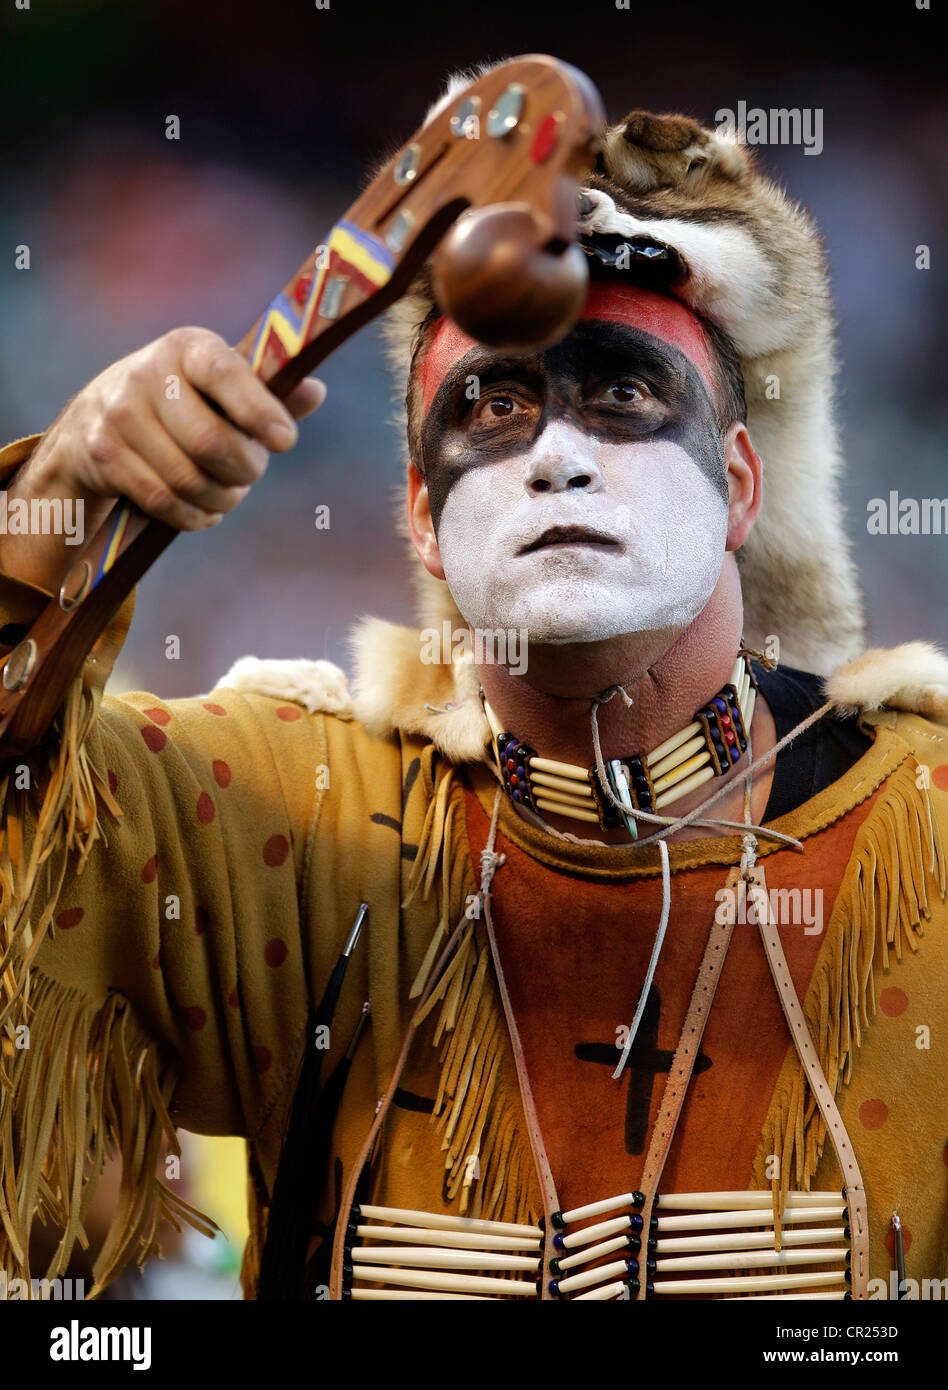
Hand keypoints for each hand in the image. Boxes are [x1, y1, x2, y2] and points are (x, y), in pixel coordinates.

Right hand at [31, 326, 325, 532]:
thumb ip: (266, 392)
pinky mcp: (103, 454)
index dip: (259, 410)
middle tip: (251, 472)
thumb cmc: (181, 404)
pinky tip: (202, 509)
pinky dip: (194, 516)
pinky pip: (164, 501)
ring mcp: (120, 414)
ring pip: (188, 480)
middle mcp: (147, 373)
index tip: (286, 442)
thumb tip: (316, 392)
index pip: (225, 372)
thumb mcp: (219, 388)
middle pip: (211, 442)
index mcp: (187, 347)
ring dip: (222, 498)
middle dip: (244, 470)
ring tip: (226, 492)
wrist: (92, 421)